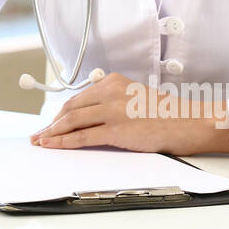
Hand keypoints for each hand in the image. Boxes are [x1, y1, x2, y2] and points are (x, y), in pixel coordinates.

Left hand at [29, 71, 228, 155]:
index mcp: (113, 82)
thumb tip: (91, 116)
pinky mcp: (116, 130)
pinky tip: (53, 145)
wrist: (189, 122)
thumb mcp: (135, 96)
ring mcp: (112, 110)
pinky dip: (63, 142)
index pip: (79, 98)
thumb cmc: (166, 114)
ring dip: (52, 133)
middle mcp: (109, 92)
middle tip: (40, 133)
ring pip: (72, 121)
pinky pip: (82, 137)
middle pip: (71, 108)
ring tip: (40, 141)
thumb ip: (113, 101)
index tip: (52, 121)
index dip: (61, 112)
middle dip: (52, 123)